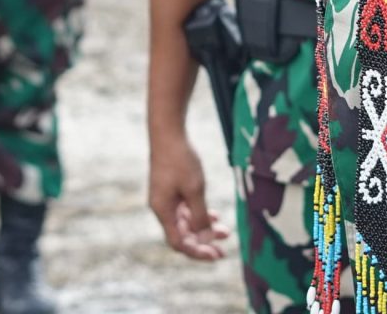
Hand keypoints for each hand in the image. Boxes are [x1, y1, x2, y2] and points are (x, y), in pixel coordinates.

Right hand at [146, 132, 228, 260]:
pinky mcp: (170, 190)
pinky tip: (214, 215)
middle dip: (204, 243)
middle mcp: (161, 208)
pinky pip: (185, 210)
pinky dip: (199, 215)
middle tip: (224, 250)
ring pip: (186, 223)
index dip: (197, 252)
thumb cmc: (180, 159)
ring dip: (205, 228)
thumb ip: (200, 216)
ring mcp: (166, 199)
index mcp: (163, 211)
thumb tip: (205, 238)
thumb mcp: (195, 189)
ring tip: (225, 231)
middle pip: (182, 235)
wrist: (168, 132)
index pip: (179, 243)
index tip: (216, 255)